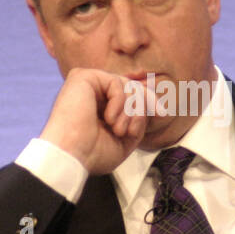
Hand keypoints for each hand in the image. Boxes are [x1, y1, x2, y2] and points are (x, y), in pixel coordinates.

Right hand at [39, 68, 159, 175]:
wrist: (72, 156)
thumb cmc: (93, 153)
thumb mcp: (125, 138)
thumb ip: (137, 119)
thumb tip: (150, 103)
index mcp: (100, 106)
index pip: (130, 94)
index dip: (148, 101)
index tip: (163, 113)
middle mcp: (92, 93)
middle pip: (132, 87)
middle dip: (144, 104)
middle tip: (141, 124)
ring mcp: (87, 84)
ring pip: (127, 85)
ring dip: (131, 110)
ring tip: (119, 130)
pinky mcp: (82, 77)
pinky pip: (116, 82)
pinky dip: (120, 102)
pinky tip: (109, 119)